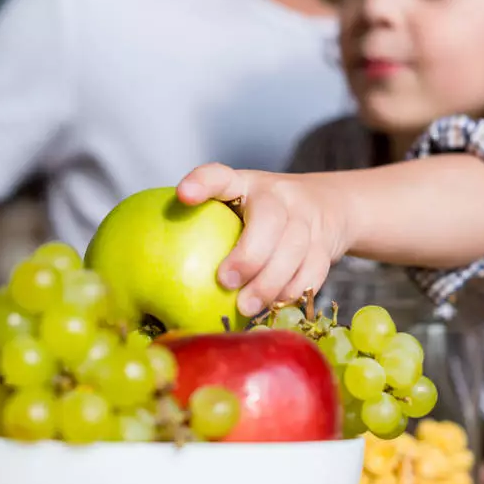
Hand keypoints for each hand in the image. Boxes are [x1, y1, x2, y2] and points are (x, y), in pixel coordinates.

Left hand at [176, 163, 349, 316]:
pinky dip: (292, 292)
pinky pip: (312, 272)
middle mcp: (280, 196)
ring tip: (246, 306)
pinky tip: (274, 306)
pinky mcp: (325, 246)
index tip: (183, 195)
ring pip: (295, 250)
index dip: (202, 183)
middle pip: (270, 220)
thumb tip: (153, 276)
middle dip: (249, 254)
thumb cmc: (263, 215)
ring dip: (270, 282)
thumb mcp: (238, 206)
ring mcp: (307, 220)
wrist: (330, 206)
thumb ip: (207, 223)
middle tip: (225, 281)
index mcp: (247, 184)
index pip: (221, 176)